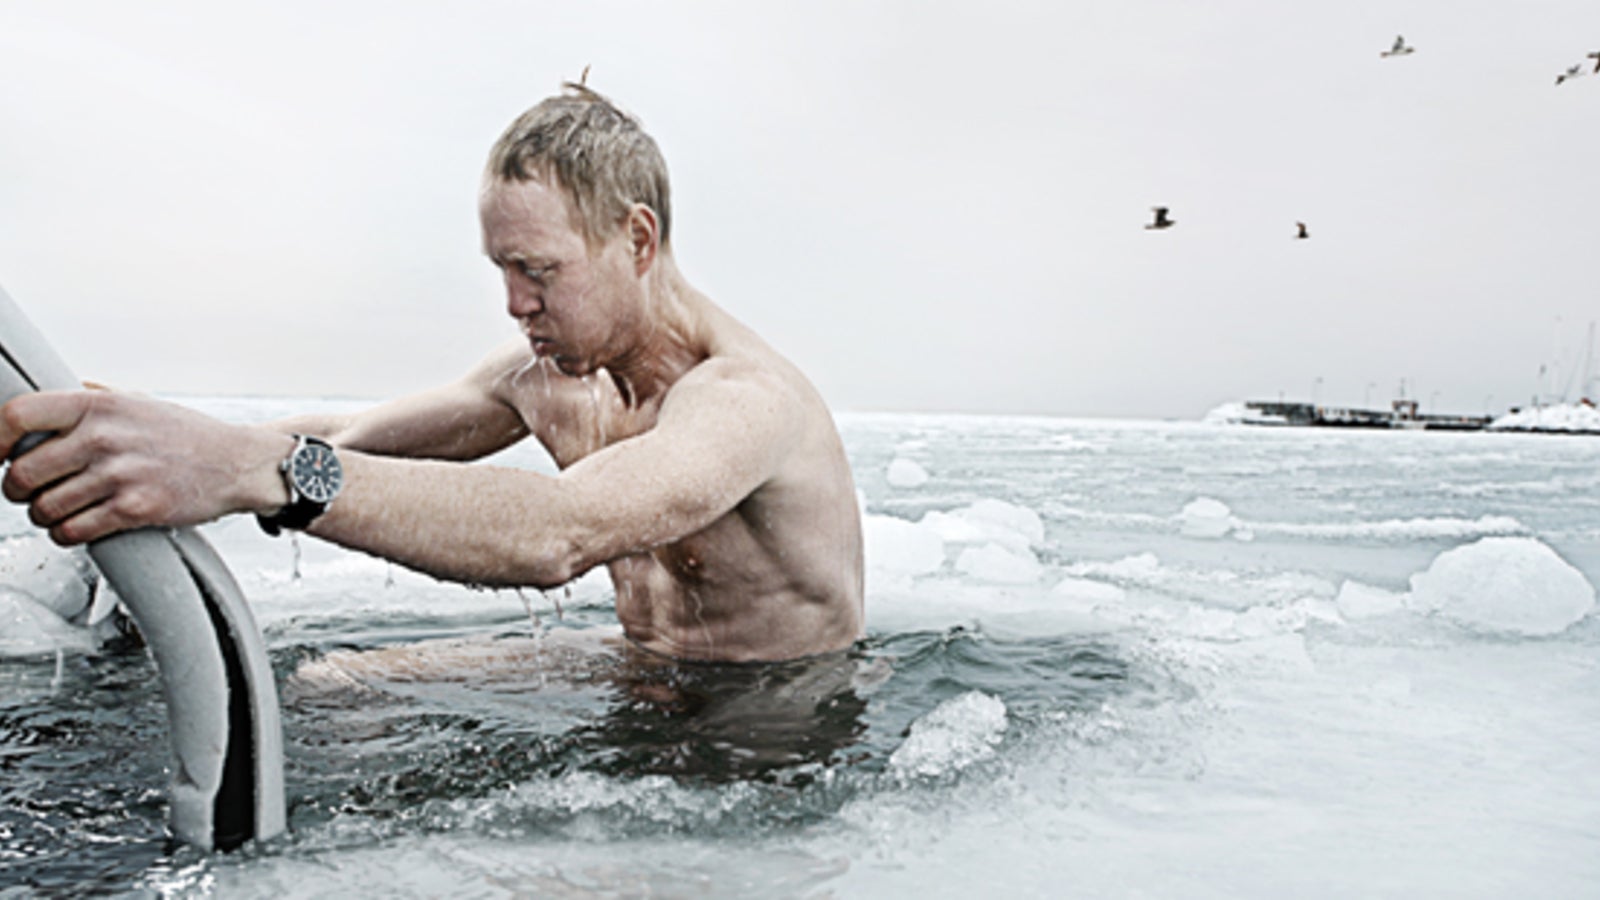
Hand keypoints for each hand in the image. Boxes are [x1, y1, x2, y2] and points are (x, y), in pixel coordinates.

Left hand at [0, 390, 290, 544]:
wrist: (238, 463)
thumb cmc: (187, 435)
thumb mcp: (137, 401)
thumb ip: (90, 397)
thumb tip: (45, 394)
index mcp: (99, 405)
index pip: (17, 415)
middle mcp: (104, 438)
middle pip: (21, 472)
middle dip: (16, 490)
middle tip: (28, 492)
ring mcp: (120, 475)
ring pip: (44, 508)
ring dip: (44, 516)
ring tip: (60, 510)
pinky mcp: (134, 510)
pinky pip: (73, 531)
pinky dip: (66, 534)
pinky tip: (79, 525)